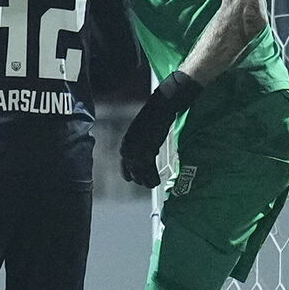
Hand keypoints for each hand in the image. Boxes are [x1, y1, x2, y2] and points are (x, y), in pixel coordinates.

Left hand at [120, 72, 204, 188]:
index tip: (134, 179)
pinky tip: (156, 181)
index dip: (129, 171)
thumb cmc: (156, 115)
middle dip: (138, 177)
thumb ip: (144, 142)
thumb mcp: (146, 130)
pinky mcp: (148, 146)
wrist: (164, 104)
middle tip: (146, 185)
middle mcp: (129, 144)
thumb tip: (148, 152)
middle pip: (131, 167)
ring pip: (140, 169)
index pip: (124, 160)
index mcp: (127, 140)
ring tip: (153, 185)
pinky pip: (149, 166)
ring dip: (146, 179)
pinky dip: (152, 175)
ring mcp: (138, 146)